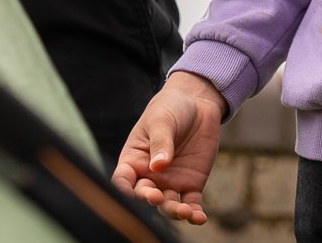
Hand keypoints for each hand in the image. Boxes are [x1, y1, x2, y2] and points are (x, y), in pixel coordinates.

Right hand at [113, 71, 225, 224]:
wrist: (197, 103)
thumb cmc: (170, 108)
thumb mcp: (162, 120)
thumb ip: (160, 142)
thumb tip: (158, 166)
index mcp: (134, 160)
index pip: (123, 180)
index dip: (122, 190)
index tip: (128, 193)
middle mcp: (150, 176)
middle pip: (144, 196)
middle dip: (149, 199)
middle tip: (157, 197)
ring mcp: (170, 182)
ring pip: (168, 205)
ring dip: (174, 211)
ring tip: (184, 211)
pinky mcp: (191, 184)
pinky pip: (191, 203)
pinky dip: (194, 213)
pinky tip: (199, 217)